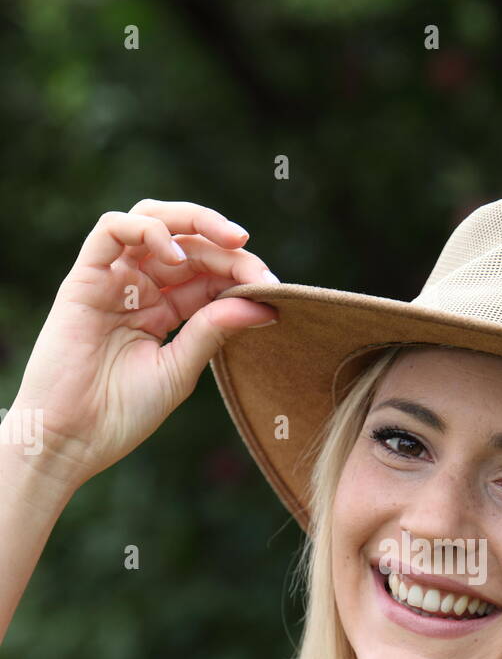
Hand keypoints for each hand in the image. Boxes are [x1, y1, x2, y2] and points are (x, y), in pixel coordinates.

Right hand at [11, 198, 280, 486]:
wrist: (71, 438)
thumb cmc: (121, 413)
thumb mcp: (180, 369)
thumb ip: (214, 331)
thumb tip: (265, 305)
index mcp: (164, 310)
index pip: (208, 274)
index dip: (241, 273)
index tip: (273, 288)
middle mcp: (139, 287)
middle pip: (188, 243)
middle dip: (228, 249)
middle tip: (259, 266)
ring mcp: (112, 279)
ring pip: (152, 221)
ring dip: (195, 222)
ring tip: (231, 242)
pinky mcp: (85, 277)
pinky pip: (112, 229)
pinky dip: (149, 230)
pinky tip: (178, 256)